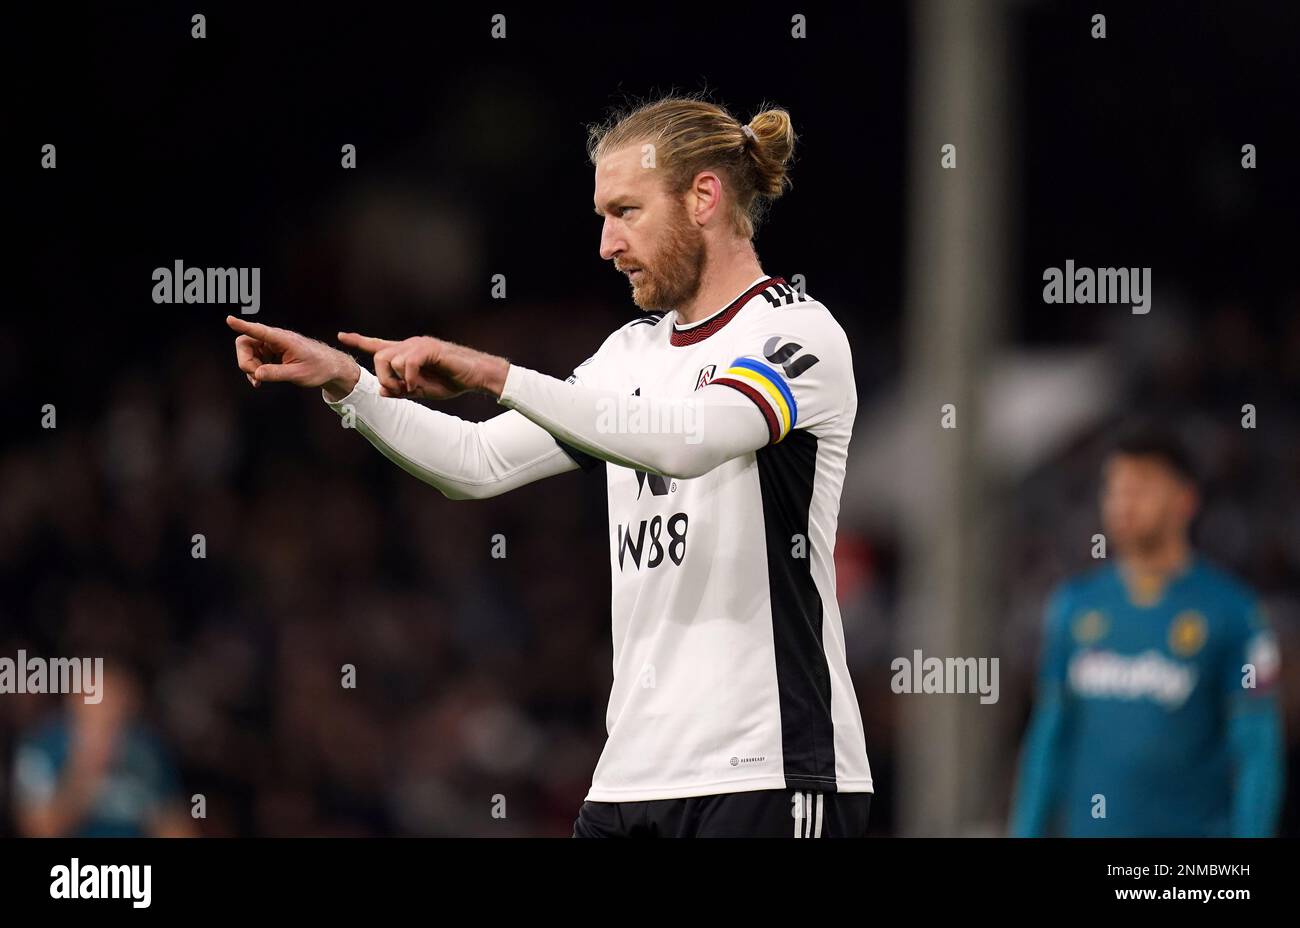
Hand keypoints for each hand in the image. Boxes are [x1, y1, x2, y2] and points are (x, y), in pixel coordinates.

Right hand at [227, 316, 358, 398]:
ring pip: (248, 349)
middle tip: (256, 378)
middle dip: (245, 361)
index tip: (229, 319)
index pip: (260, 331)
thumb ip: (277, 373)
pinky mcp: (272, 349)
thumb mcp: (299, 374)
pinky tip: (261, 378)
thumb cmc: (318, 368)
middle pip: (245, 342)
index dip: (243, 326)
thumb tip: (256, 374)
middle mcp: (276, 338)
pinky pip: (254, 355)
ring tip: (259, 381)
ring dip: (249, 366)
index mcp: (284, 340)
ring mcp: (273, 343)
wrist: (331, 366)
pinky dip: (254, 367)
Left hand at [336, 332, 509, 399]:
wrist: (476, 376)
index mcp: (407, 353)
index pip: (378, 345)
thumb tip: (380, 391)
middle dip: (383, 378)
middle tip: (399, 391)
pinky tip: (418, 385)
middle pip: (379, 356)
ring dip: (399, 381)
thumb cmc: (452, 381)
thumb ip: (401, 390)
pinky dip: (410, 378)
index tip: (342, 335)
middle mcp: (410, 345)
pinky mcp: (429, 348)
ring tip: (414, 389)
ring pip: (391, 360)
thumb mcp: (422, 390)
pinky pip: (407, 363)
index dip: (359, 340)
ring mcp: (419, 345)